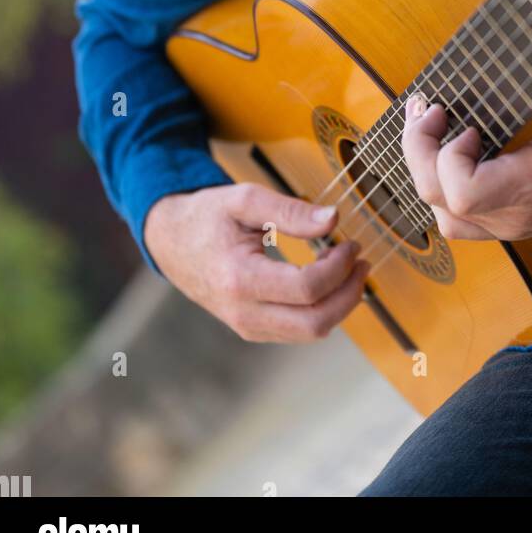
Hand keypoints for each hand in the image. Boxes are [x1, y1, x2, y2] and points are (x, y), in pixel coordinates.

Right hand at [143, 184, 369, 341]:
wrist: (171, 242)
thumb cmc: (206, 217)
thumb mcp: (245, 200)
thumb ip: (290, 210)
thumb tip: (334, 219)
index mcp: (239, 279)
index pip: (307, 288)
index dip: (339, 267)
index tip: (350, 243)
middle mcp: (243, 313)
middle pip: (315, 323)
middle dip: (349, 293)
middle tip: (360, 260)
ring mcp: (247, 326)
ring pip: (310, 332)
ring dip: (340, 303)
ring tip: (348, 267)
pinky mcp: (253, 329)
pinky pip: (298, 330)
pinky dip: (322, 309)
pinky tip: (327, 280)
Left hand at [401, 65, 531, 240]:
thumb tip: (496, 55)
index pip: (464, 193)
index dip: (446, 155)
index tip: (461, 121)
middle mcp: (520, 213)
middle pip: (439, 202)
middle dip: (420, 151)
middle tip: (431, 110)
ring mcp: (514, 224)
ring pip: (443, 216)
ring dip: (427, 170)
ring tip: (435, 129)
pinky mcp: (512, 221)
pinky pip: (459, 218)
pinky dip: (443, 186)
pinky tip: (452, 151)